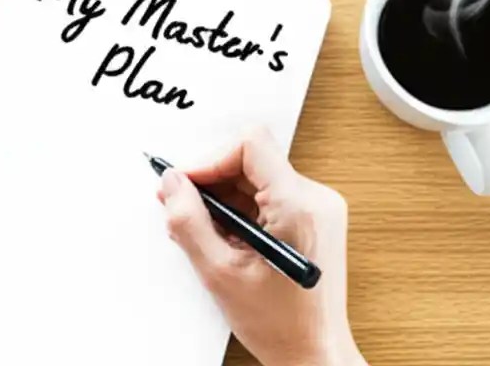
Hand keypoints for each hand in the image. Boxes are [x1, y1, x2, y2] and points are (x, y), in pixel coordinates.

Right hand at [157, 130, 366, 365]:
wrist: (315, 355)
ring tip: (203, 235)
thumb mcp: (219, 271)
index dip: (209, 160)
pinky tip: (223, 240)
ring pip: (255, 178)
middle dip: (210, 183)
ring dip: (222, 200)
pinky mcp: (313, 219)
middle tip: (181, 209)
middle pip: (250, 161)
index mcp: (299, 207)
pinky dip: (238, 211)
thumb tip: (172, 183)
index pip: (250, 146)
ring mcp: (318, 209)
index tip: (184, 184)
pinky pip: (267, 195)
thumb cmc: (281, 325)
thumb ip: (189, 220)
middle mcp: (316, 200)